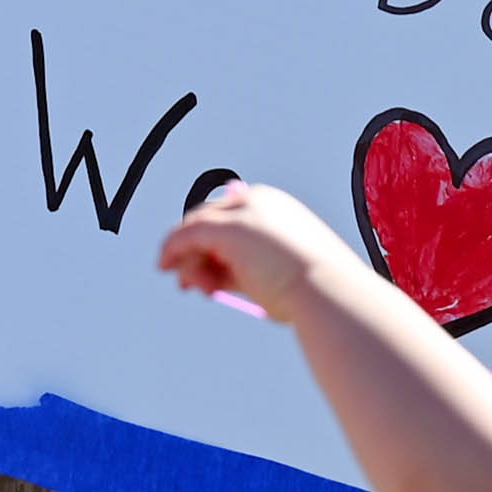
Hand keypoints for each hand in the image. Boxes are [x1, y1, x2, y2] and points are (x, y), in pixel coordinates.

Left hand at [161, 180, 360, 320]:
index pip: (231, 216)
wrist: (327, 289)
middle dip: (194, 250)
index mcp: (278, 207)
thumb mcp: (274, 274)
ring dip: (187, 258)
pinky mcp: (228, 228)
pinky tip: (164, 265)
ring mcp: (243, 212)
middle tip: (186, 279)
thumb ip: (243, 270)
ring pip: (197, 228)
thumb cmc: (313, 288)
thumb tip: (218, 280)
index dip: (213, 244)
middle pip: (210, 218)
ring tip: (192, 286)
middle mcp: (259, 202)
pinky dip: (171, 249)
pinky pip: (187, 234)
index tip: (206, 270)